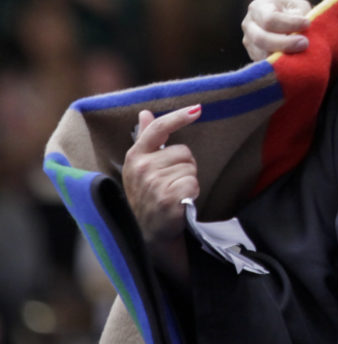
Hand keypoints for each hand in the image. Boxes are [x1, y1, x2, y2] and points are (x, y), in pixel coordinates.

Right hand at [122, 105, 201, 251]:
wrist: (148, 233)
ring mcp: (153, 183)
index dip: (178, 117)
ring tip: (173, 194)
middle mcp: (141, 168)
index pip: (158, 129)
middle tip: (170, 184)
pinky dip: (191, 193)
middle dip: (184, 166)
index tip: (197, 109)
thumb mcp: (141, 167)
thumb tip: (145, 112)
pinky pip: (193, 183)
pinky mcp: (167, 198)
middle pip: (184, 152)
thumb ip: (146, 138)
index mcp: (135, 157)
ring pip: (190, 168)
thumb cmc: (148, 196)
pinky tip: (179, 203)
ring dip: (188, 181)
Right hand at [241, 0, 311, 60]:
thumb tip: (301, 26)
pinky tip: (294, 60)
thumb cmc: (296, 13)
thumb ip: (300, 15)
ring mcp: (249, 42)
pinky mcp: (254, 56)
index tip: (307, 24)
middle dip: (285, 43)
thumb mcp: (300, 7)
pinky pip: (266, 64)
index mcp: (259, 7)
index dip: (289, 23)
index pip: (269, 19)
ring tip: (302, 52)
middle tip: (305, 43)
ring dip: (284, 55)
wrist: (290, 25)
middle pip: (261, 38)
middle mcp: (249, 24)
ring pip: (263, 54)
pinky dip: (281, 63)